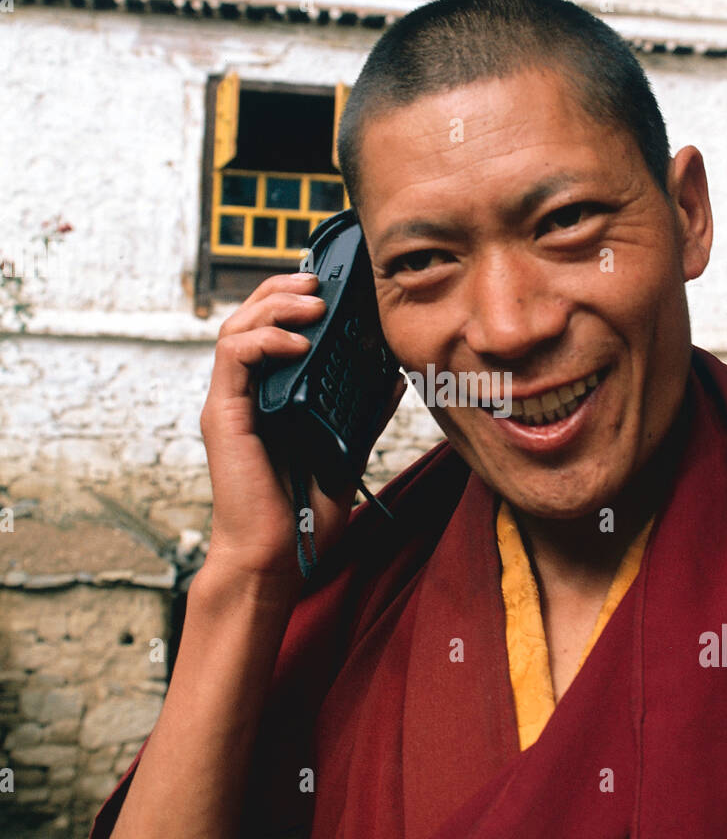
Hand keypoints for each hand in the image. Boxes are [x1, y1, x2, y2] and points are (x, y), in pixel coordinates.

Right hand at [199, 271, 404, 591]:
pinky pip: (232, 358)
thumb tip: (392, 377)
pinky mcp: (222, 416)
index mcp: (267, 395)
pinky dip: (264, 341)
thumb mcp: (344, 449)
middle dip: (281, 289)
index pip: (269, 329)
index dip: (291, 298)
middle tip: (319, 282)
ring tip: (314, 304)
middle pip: (247, 317)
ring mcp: (230, 403)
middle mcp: (243, 393)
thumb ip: (362, 413)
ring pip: (234, 328)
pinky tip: (298, 344)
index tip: (328, 286)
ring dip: (274, 306)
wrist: (277, 556)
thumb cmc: (303, 512)